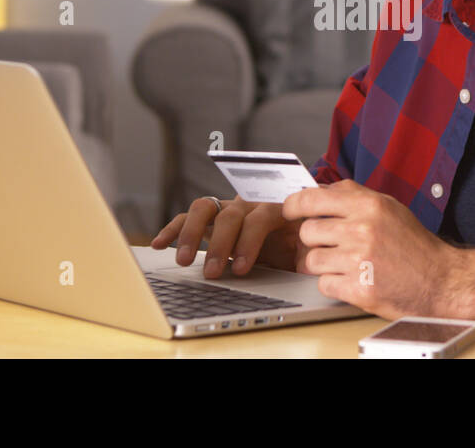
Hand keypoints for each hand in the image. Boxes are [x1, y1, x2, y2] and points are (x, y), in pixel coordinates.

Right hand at [151, 196, 306, 277]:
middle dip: (219, 245)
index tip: (243, 269)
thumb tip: (312, 263)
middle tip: (213, 273)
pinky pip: (189, 216)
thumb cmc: (308, 237)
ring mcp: (230, 207)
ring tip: (184, 260)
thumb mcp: (315, 243)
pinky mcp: (214, 217)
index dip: (249, 242)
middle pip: (229, 214)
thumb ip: (312, 248)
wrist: (302, 223)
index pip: (259, 217)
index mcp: (279, 205)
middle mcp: (251, 201)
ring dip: (192, 233)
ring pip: (205, 208)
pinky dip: (173, 229)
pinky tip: (159, 244)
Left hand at [282, 180, 457, 318]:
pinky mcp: (359, 289)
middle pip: (307, 232)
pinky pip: (323, 284)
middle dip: (314, 241)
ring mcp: (360, 260)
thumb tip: (319, 189)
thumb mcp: (389, 208)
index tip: (289, 211)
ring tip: (345, 265)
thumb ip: (354, 196)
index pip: (312, 198)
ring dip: (323, 265)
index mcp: (369, 205)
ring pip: (311, 260)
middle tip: (331, 246)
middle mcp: (362, 229)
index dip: (293, 206)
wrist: (442, 281)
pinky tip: (352, 280)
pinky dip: (333, 284)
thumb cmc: (415, 246)